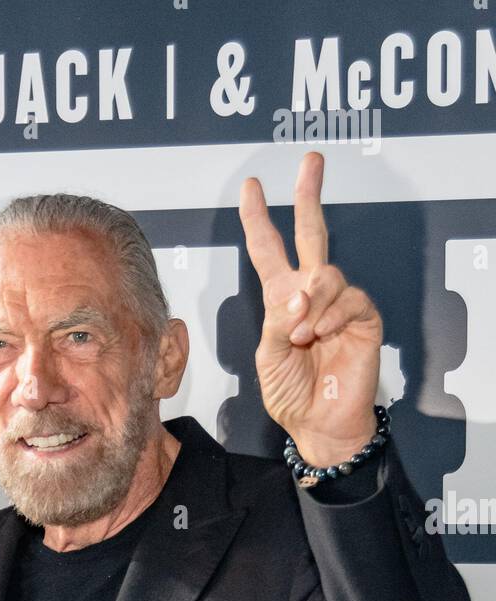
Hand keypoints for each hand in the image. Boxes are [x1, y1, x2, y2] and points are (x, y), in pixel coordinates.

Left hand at [239, 150, 381, 467]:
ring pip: (327, 275)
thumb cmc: (291, 393)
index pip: (269, 250)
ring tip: (301, 337)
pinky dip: (330, 317)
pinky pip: (349, 299)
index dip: (258, 219)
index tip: (251, 188)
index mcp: (282, 299)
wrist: (318, 423)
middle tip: (310, 162)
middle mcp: (312, 294)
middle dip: (309, 196)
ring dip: (310, 305)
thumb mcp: (267, 356)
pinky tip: (321, 336)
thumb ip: (277, 320)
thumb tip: (302, 292)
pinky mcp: (363, 318)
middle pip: (311, 233)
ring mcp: (339, 303)